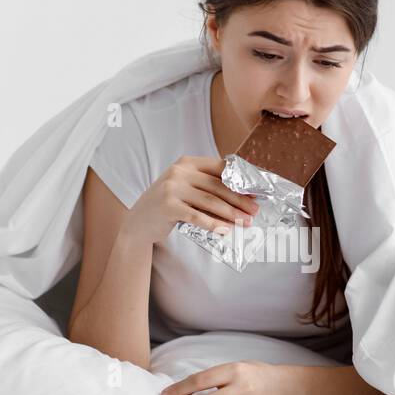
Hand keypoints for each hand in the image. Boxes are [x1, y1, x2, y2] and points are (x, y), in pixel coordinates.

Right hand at [122, 155, 258, 246]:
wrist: (138, 223)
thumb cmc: (168, 207)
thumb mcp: (185, 190)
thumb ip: (207, 188)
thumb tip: (243, 198)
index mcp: (187, 163)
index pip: (220, 168)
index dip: (240, 180)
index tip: (256, 192)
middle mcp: (179, 172)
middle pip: (218, 186)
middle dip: (240, 200)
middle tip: (255, 211)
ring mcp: (172, 188)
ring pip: (210, 201)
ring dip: (231, 213)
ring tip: (245, 222)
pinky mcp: (168, 206)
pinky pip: (197, 216)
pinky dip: (213, 224)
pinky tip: (225, 231)